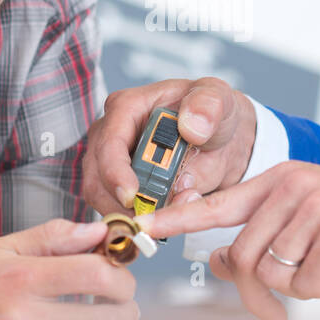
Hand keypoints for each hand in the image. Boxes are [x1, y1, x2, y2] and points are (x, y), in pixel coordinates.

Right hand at [82, 77, 256, 214]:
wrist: (221, 140)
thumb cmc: (213, 114)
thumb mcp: (219, 99)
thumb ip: (209, 107)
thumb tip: (191, 127)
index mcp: (128, 107)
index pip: (110, 143)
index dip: (116, 173)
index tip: (132, 196)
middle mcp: (110, 134)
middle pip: (97, 177)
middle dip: (124, 203)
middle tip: (160, 216)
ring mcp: (109, 162)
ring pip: (102, 199)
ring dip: (132, 214)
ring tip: (171, 214)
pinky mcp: (118, 186)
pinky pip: (116, 210)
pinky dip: (137, 219)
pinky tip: (163, 219)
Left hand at [143, 162, 319, 319]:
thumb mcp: (314, 215)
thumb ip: (267, 232)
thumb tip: (221, 261)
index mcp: (282, 178)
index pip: (217, 202)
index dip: (176, 218)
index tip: (144, 226)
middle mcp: (292, 187)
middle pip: (242, 256)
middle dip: (253, 294)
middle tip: (274, 313)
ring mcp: (314, 210)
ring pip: (274, 275)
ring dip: (300, 288)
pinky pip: (306, 286)